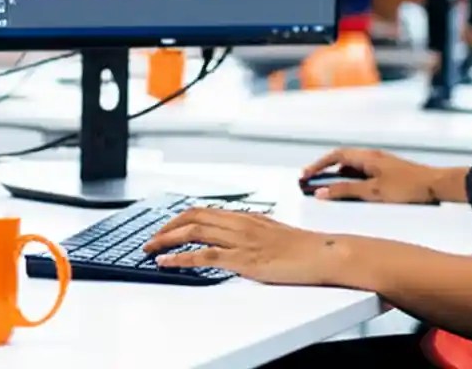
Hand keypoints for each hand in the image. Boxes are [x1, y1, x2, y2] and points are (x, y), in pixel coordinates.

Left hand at [142, 208, 342, 285]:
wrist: (322, 253)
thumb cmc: (303, 246)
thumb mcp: (272, 232)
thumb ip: (253, 231)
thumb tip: (238, 234)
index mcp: (245, 216)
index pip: (203, 210)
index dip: (178, 217)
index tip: (164, 226)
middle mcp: (240, 223)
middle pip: (193, 216)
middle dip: (166, 226)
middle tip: (149, 238)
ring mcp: (241, 240)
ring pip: (194, 231)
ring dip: (166, 239)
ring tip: (149, 248)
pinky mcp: (244, 258)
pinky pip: (204, 256)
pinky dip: (180, 258)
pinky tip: (166, 262)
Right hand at [302, 148, 438, 203]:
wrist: (437, 186)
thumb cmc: (409, 187)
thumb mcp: (373, 192)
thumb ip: (346, 191)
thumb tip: (322, 192)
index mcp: (367, 157)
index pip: (336, 156)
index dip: (318, 165)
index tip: (305, 175)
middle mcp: (373, 157)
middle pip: (342, 161)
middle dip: (325, 172)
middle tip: (312, 184)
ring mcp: (381, 164)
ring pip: (353, 169)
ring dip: (338, 178)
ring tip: (329, 192)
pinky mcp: (388, 173)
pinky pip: (363, 175)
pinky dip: (352, 182)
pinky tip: (352, 194)